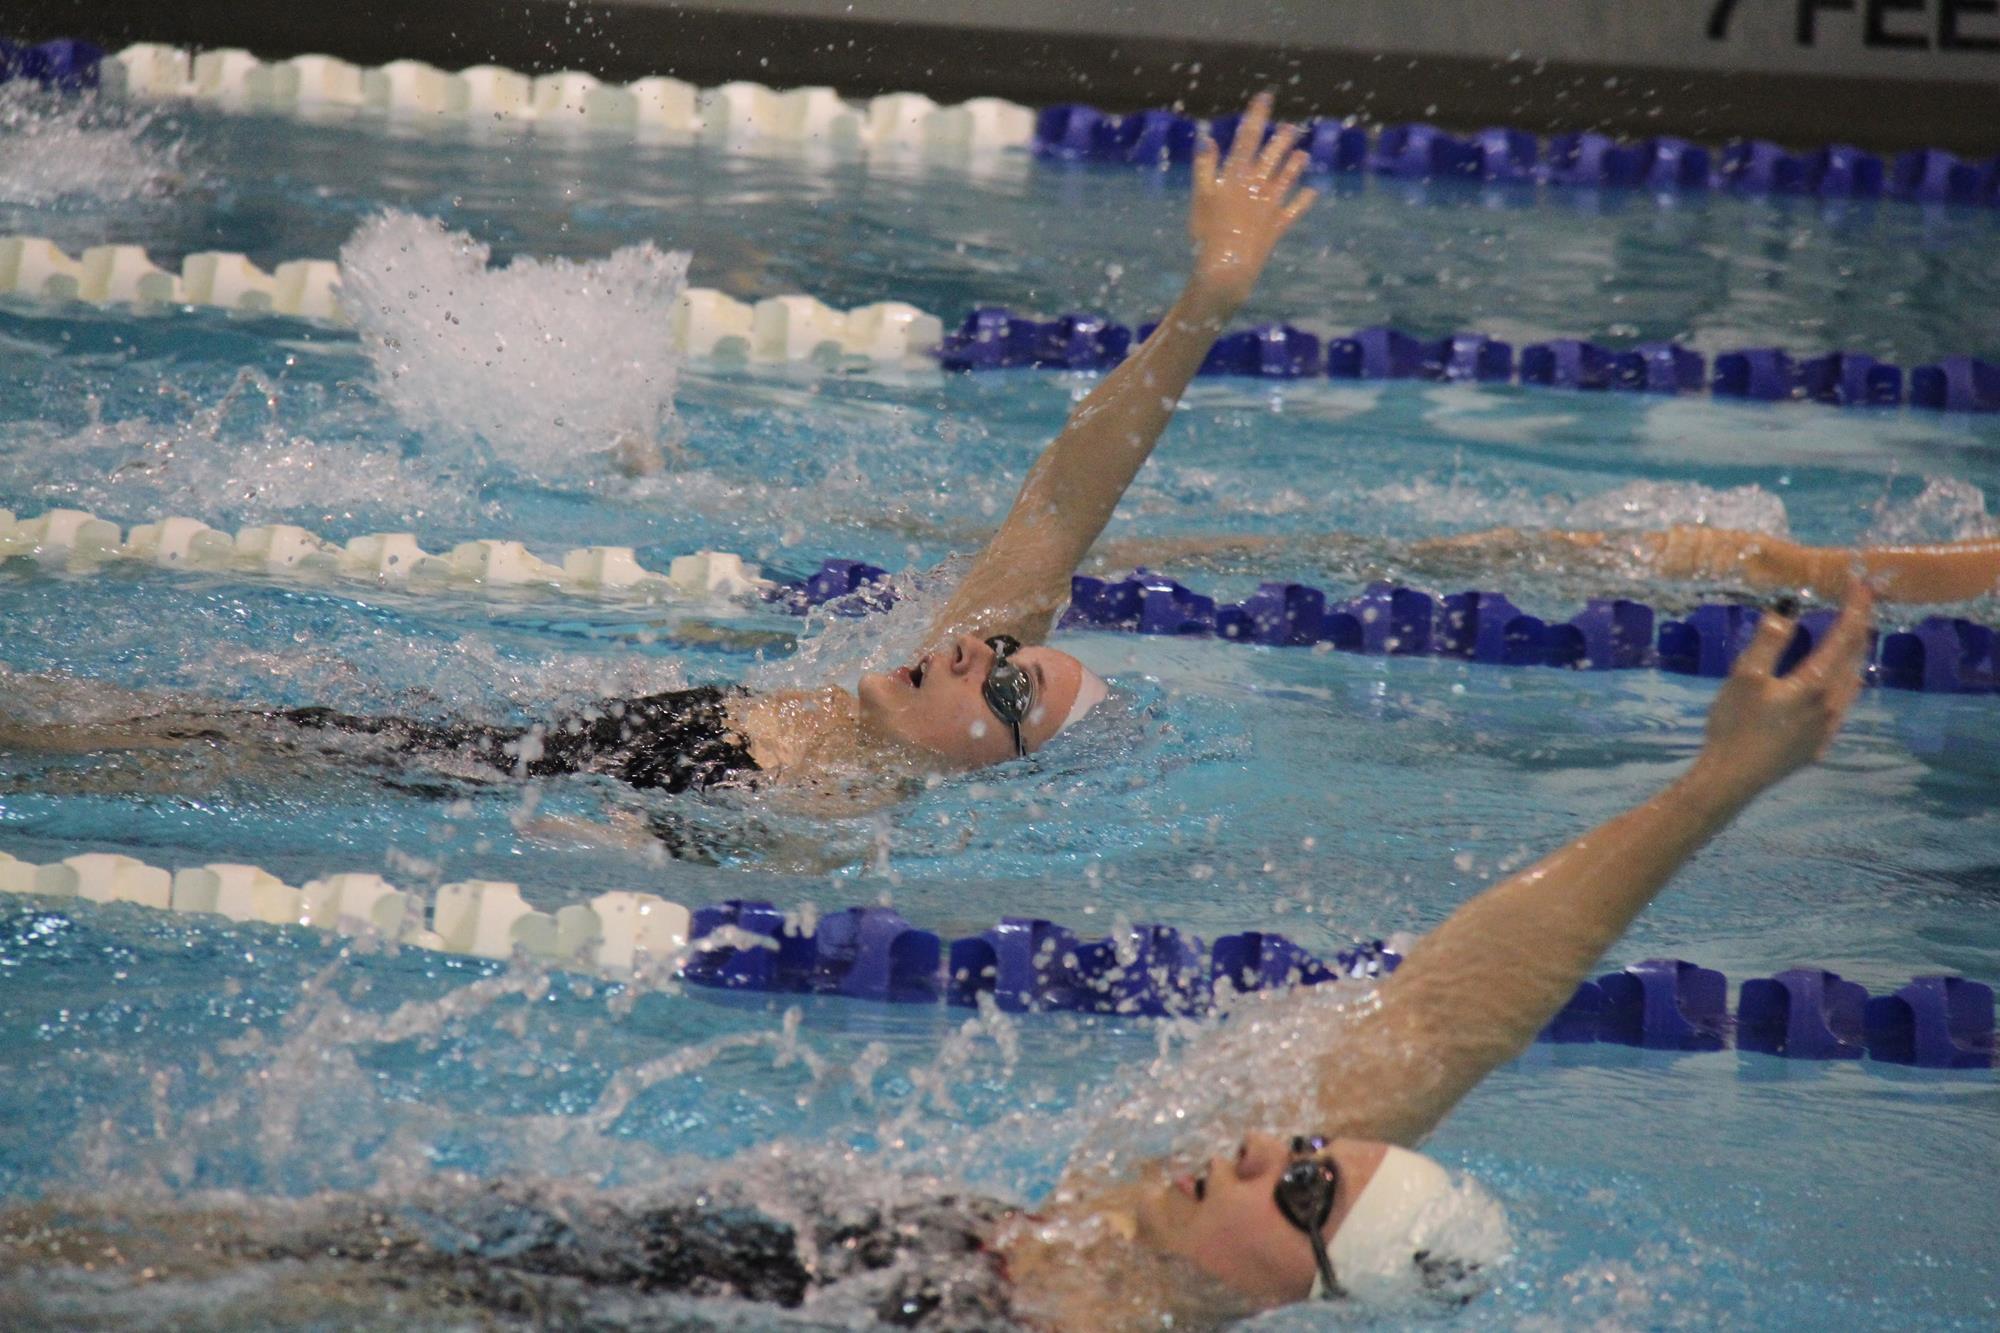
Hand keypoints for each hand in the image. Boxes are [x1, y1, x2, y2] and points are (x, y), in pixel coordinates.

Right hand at [1187, 92, 1316, 317]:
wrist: (1227, 264)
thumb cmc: (1207, 232)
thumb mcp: (1200, 196)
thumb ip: (1205, 166)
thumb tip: (1207, 138)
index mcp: (1236, 175)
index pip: (1247, 137)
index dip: (1257, 115)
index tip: (1266, 97)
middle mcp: (1257, 185)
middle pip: (1271, 156)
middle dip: (1281, 139)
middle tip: (1291, 128)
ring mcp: (1270, 204)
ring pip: (1286, 178)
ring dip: (1295, 165)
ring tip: (1303, 154)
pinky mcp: (1277, 224)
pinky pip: (1294, 209)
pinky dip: (1303, 200)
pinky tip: (1312, 192)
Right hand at [1693, 581, 1872, 803]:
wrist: (1733, 778)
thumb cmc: (1735, 725)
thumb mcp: (1745, 676)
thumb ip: (1768, 642)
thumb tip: (1786, 615)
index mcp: (1816, 684)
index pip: (1845, 636)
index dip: (1855, 607)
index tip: (1859, 582)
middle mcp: (1832, 704)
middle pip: (1855, 658)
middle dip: (1859, 628)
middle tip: (1857, 604)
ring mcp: (1827, 727)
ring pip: (1853, 683)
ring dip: (1854, 655)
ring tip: (1848, 639)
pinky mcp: (1818, 744)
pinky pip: (1842, 704)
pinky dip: (1843, 681)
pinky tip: (1831, 685)